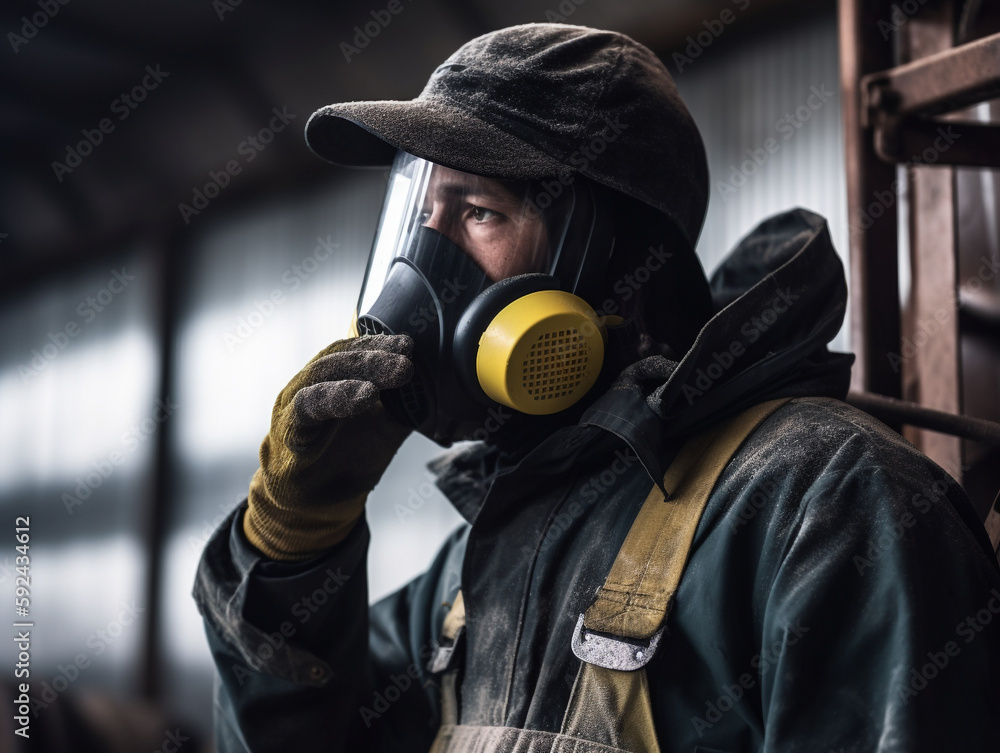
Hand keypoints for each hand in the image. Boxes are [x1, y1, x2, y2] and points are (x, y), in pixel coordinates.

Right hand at [243, 334, 413, 560]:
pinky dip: (335, 397)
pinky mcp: (289, 434)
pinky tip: (362, 396)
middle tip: (405, 359)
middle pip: (338, 357)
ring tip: (388, 374)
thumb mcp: (385, 429)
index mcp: (330, 379)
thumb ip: (405, 407)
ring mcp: (294, 407)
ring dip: (357, 371)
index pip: (352, 350)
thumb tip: (440, 387)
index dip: (379, 343)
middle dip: (374, 355)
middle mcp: (308, 385)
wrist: (314, 506)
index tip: (408, 344)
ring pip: (320, 376)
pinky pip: (307, 408)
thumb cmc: (347, 459)